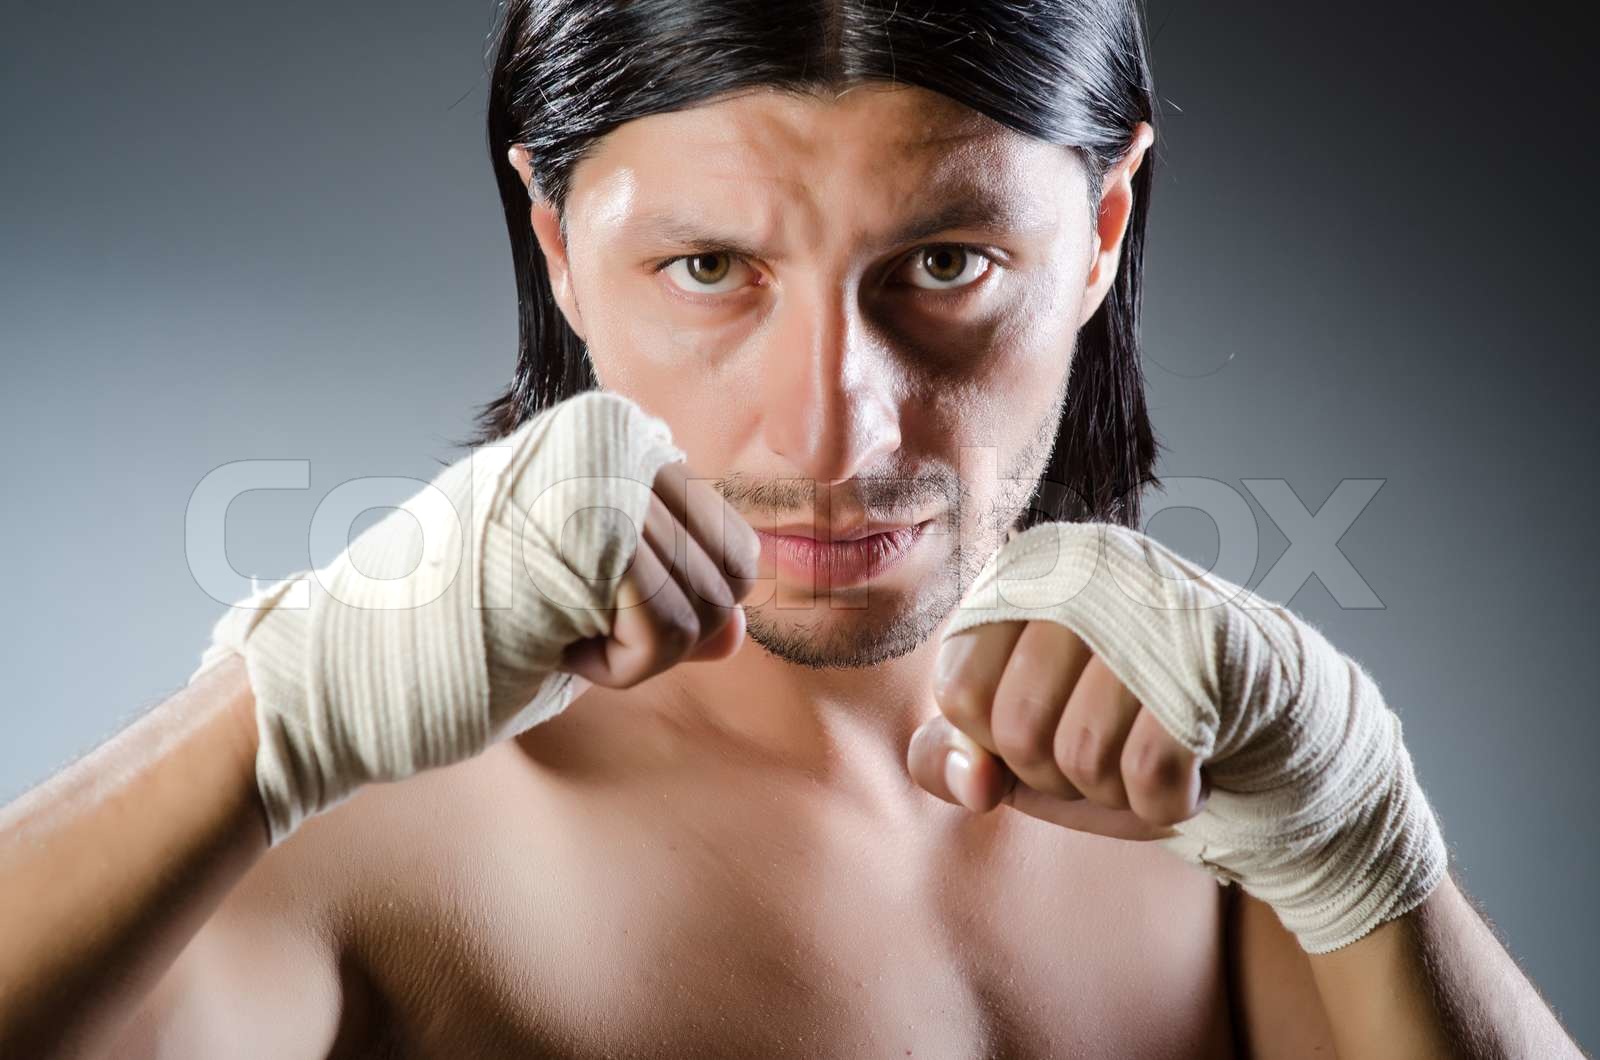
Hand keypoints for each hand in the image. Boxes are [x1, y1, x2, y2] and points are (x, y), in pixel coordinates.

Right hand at [192, 391, 753, 843]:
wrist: (351, 664)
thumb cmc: (460, 633)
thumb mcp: (586, 610)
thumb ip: (667, 604)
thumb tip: (737, 631)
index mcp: (615, 435)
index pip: (728, 544)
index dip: (666, 610)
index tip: (576, 603)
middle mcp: (620, 435)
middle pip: (729, 578)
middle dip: (658, 633)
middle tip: (559, 623)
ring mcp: (609, 473)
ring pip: (705, 607)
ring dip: (631, 652)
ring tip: (545, 627)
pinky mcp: (594, 528)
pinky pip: (667, 633)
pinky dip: (616, 666)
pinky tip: (545, 640)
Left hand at [906, 521, 1446, 953]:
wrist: (1283, 729)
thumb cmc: (1132, 730)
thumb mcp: (1026, 745)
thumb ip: (954, 759)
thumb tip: (974, 783)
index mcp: (1029, 569)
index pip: (960, 689)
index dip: (1000, 746)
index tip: (1055, 731)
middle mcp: (1086, 564)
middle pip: (1016, 728)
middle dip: (1059, 776)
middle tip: (1113, 752)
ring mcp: (1153, 600)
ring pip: (1078, 753)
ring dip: (1115, 791)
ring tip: (1151, 756)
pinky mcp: (1215, 653)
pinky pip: (1146, 772)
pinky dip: (1166, 802)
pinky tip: (1193, 773)